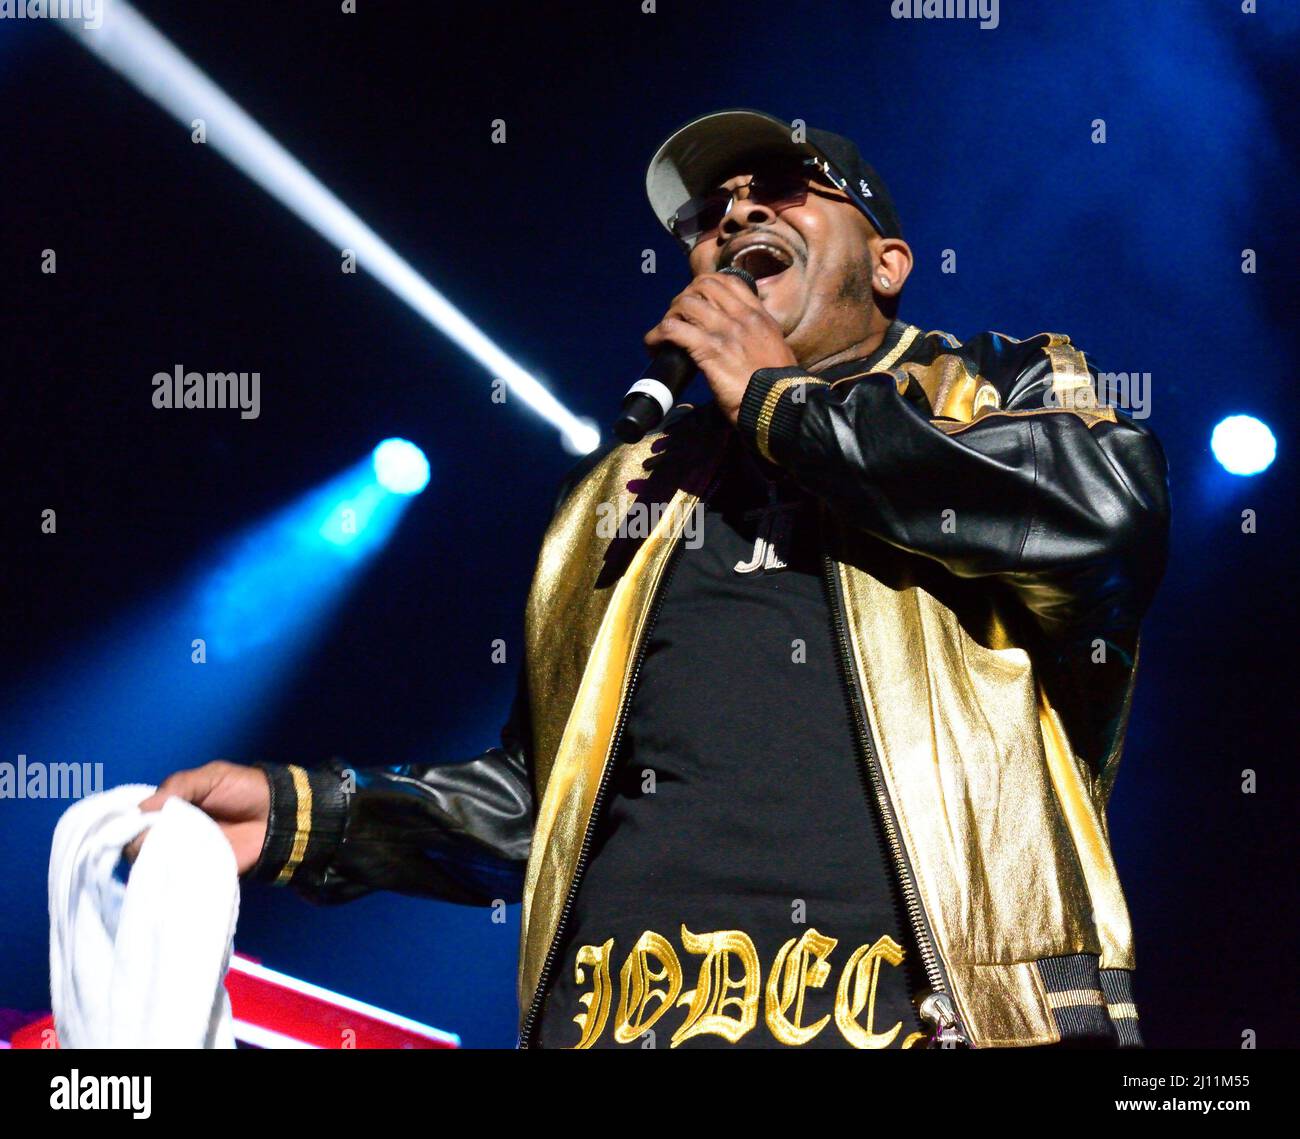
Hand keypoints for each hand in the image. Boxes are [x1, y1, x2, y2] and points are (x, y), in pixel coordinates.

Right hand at [122, 760, 270, 875]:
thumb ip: (178, 786)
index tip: (132, 825)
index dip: (130, 823)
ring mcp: (183, 855)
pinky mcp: (199, 872)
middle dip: (143, 842)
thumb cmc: (244, 790)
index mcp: (170, 808)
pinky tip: (176, 868)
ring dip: (156, 859)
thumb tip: (139, 809)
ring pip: (153, 864)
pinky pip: (177, 879)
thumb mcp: (210, 777)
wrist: (278, 815)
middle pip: (138, 845)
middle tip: (159, 836)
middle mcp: (170, 833)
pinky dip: (172, 876)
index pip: (136, 820)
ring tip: (170, 850)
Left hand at [644, 272, 796, 424]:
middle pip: (703, 286)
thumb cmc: (777, 387)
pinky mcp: (710, 349)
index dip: (704, 286)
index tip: (695, 301)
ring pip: (686, 303)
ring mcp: (726, 331)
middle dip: (684, 298)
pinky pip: (673, 329)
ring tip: (663, 334)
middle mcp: (743, 317)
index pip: (729, 282)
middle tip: (676, 318)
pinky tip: (653, 345)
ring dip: (669, 316)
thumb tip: (740, 342)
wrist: (780, 405)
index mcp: (759, 316)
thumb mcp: (775, 350)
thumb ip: (758, 338)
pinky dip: (657, 334)